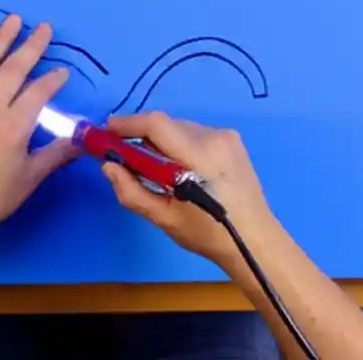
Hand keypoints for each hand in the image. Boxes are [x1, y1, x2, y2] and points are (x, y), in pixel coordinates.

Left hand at [0, 16, 78, 245]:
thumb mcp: (30, 177)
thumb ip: (56, 154)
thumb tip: (81, 140)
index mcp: (14, 125)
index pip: (39, 91)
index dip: (53, 79)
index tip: (62, 72)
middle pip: (14, 69)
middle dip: (31, 46)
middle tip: (45, 28)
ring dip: (0, 40)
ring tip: (13, 20)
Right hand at [100, 112, 275, 270]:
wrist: (254, 239)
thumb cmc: (208, 234)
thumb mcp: (164, 218)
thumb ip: (132, 191)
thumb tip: (108, 166)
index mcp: (198, 156)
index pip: (156, 124)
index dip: (128, 123)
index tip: (107, 132)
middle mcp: (214, 137)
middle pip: (166, 125)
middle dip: (141, 136)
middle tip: (125, 157)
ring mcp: (226, 136)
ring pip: (180, 128)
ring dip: (161, 141)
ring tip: (155, 168)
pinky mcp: (232, 140)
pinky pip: (195, 133)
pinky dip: (179, 144)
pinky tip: (180, 167)